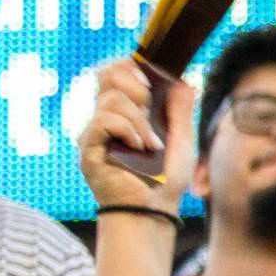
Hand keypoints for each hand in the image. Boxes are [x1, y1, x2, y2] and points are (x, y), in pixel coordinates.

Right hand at [79, 57, 192, 212]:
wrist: (154, 208)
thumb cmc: (166, 178)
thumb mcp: (180, 139)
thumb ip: (180, 110)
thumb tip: (186, 80)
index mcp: (127, 112)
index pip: (116, 72)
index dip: (131, 66)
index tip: (153, 80)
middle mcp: (107, 117)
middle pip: (107, 74)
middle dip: (135, 83)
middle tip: (151, 105)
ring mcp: (96, 131)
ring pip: (113, 99)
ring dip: (140, 121)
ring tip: (151, 146)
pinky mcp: (89, 146)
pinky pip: (105, 121)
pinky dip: (129, 131)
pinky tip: (139, 150)